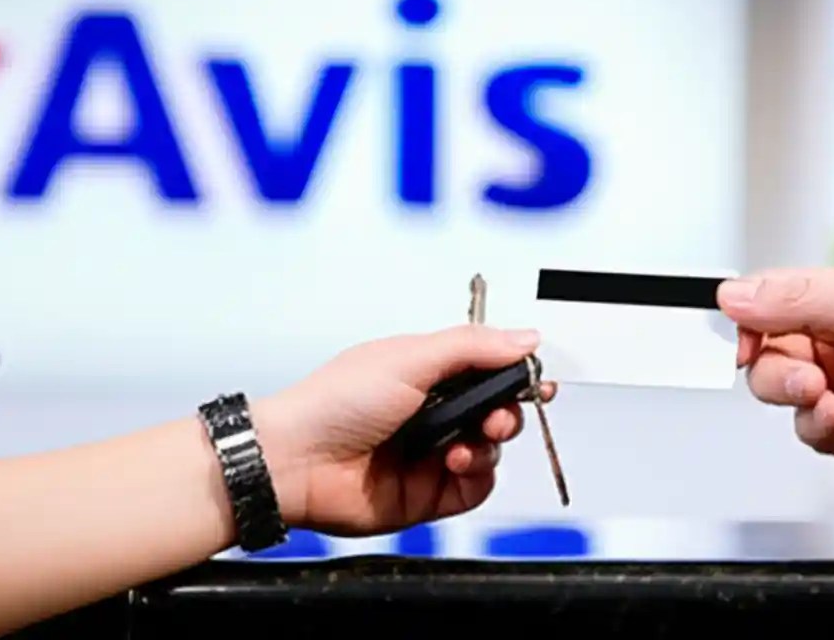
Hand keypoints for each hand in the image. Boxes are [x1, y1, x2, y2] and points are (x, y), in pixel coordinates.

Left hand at [249, 324, 553, 535]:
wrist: (296, 461)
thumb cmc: (334, 402)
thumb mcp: (410, 358)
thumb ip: (473, 347)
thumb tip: (525, 338)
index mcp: (426, 373)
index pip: (487, 370)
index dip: (516, 375)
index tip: (537, 378)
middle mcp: (432, 413)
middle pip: (497, 411)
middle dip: (508, 410)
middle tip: (500, 412)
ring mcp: (430, 454)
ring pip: (490, 451)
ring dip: (489, 445)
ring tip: (469, 441)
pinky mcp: (427, 494)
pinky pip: (474, 489)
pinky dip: (477, 476)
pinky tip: (457, 463)